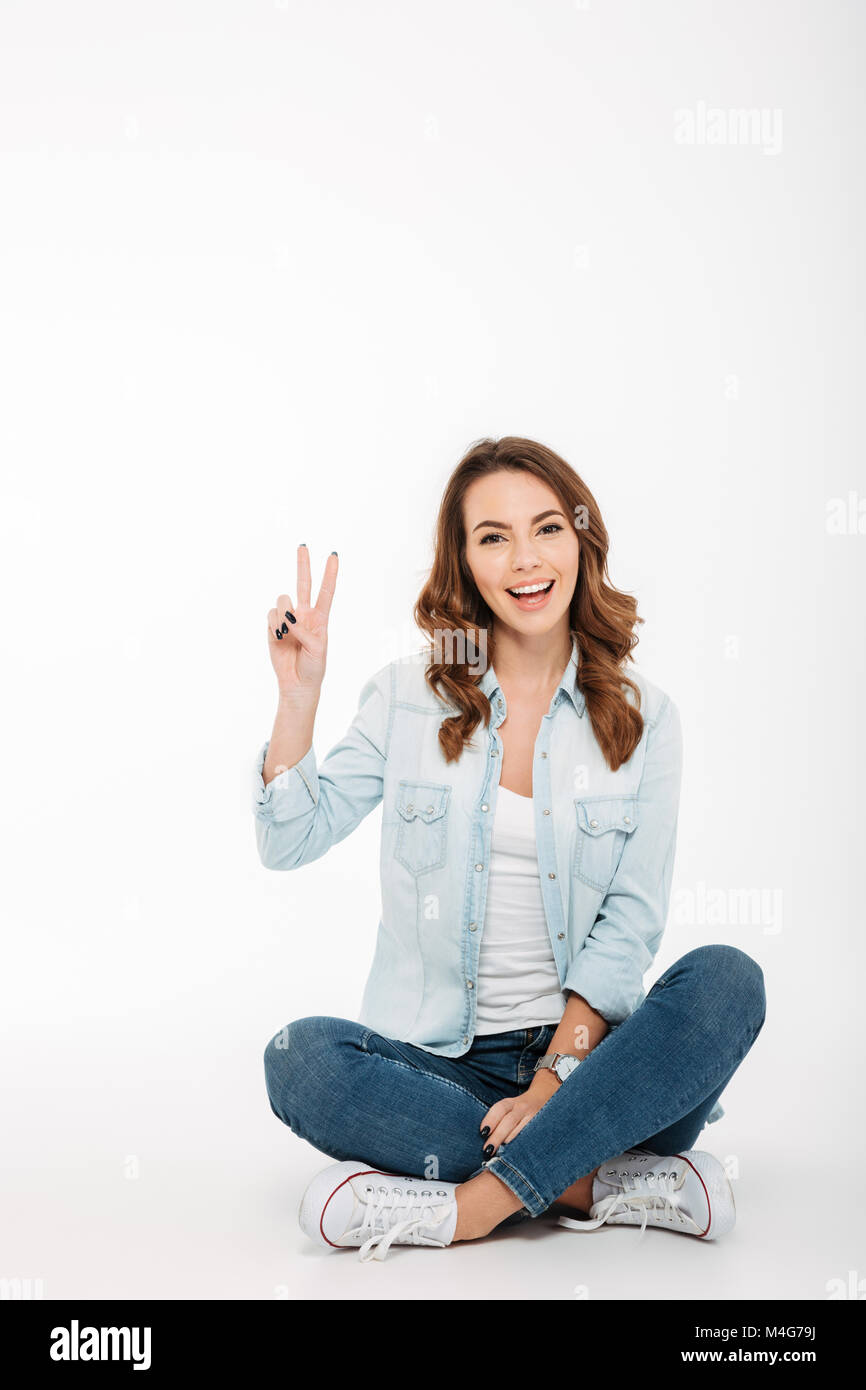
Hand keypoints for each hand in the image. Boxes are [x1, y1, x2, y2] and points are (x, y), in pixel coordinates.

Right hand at [267, 546, 337, 700]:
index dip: (330, 574)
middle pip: (304, 584)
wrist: (296, 683)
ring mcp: (288, 619)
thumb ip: (304, 630)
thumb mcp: (317, 649)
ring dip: (283, 613)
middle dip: (303, 565)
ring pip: (282, 600)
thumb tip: (288, 617)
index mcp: (320, 618)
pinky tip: (278, 637)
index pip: (326, 592)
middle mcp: (304, 614)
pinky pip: (271, 616)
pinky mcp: (273, 627)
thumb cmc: (313, 667)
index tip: (333, 555)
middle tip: (303, 546)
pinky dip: (274, 625)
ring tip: (286, 632)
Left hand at [479, 1071, 557, 1155]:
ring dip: (510, 1143)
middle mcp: (523, 1108)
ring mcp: (534, 1117)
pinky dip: (523, 1146)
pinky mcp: (541, 1127)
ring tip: (500, 1155)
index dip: (491, 1119)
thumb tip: (483, 1136)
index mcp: (513, 1103)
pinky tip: (517, 1155)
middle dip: (498, 1136)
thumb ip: (498, 1118)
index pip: (500, 1108)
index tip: (483, 1132)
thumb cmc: (520, 1108)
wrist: (546, 1097)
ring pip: (522, 1130)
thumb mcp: (510, 1107)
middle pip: (509, 1121)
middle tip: (487, 1149)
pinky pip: (532, 1137)